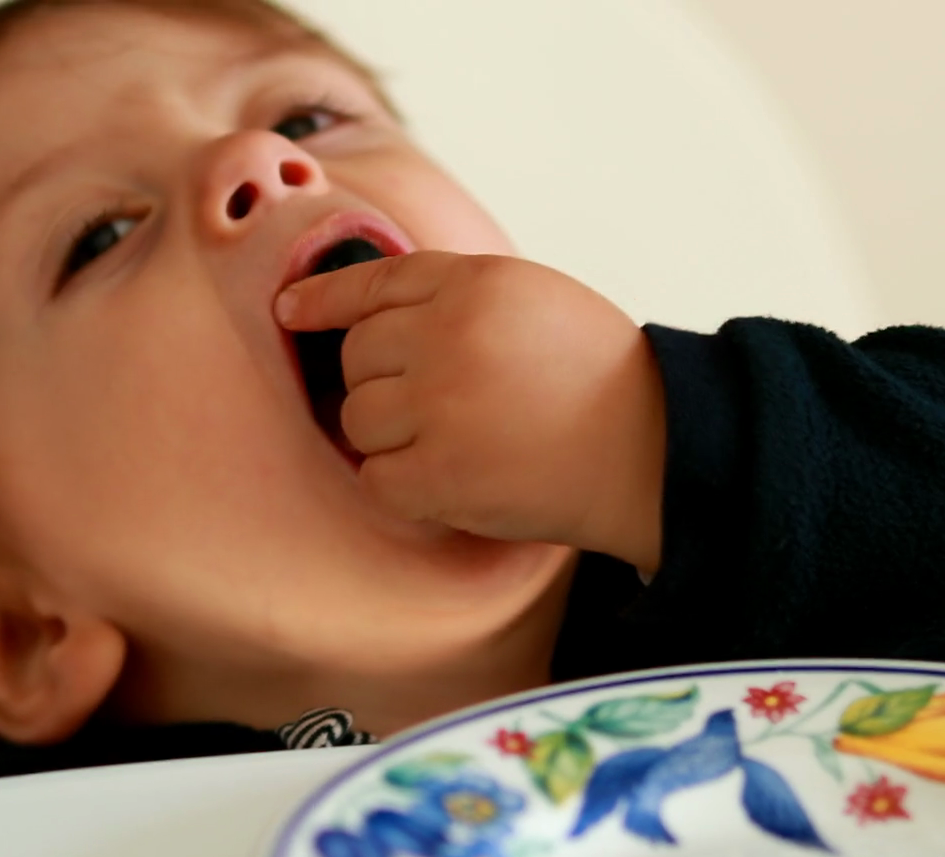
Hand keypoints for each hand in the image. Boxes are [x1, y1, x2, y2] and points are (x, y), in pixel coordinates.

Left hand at [276, 252, 664, 571]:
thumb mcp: (532, 300)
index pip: (373, 283)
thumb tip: (366, 315)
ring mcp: (440, 405)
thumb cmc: (596, 377)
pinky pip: (375, 477)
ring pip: (358, 417)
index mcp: (474, 282)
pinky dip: (400, 485)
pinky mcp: (441, 474)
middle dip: (382, 382)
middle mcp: (448, 335)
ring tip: (452, 442)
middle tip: (438, 407)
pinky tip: (447, 481)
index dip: (324, 299)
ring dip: (389, 436)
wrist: (653, 449)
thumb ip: (457, 297)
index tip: (290, 310)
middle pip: (357, 356)